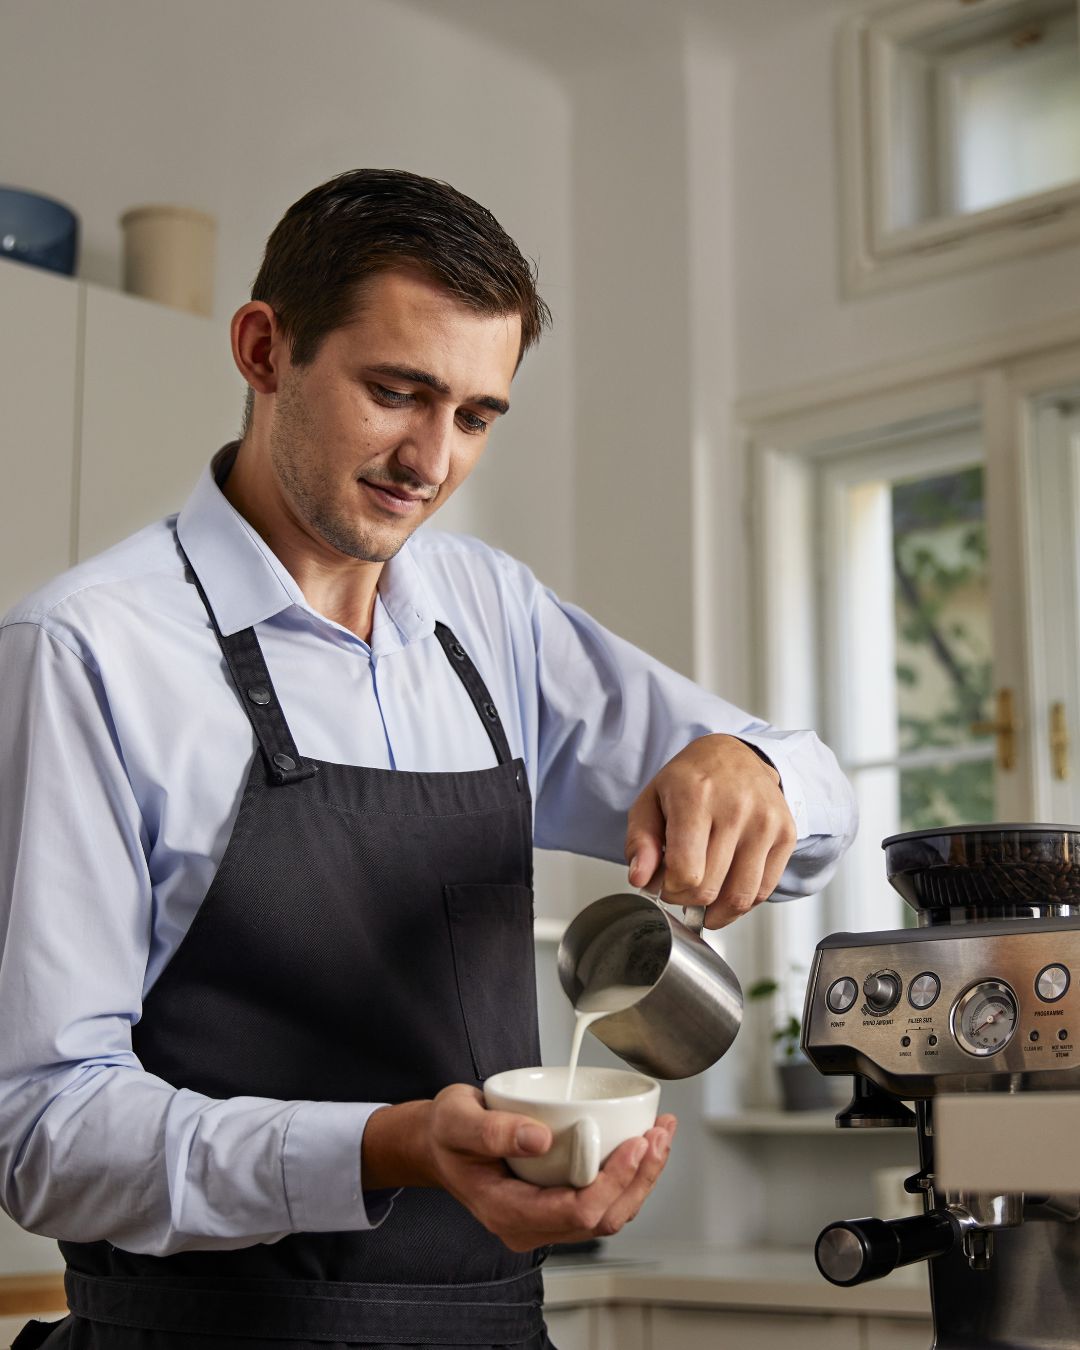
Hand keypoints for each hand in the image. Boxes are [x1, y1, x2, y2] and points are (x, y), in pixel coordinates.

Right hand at [363, 1086, 676, 1251]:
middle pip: (602, 1218)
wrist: (439, 1142)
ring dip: (641, 1178)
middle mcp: (530, 1225)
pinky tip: (642, 1144)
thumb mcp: (458, 1120)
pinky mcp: (556, 1204)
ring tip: (661, 1135)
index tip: (634, 1145)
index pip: (575, 1210)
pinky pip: (602, 1201)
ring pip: (608, 1215)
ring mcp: (545, 1219)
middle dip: (639, 1179)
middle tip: (659, 1135)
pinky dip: (628, 1176)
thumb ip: (492, 1131)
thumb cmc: (447, 1132)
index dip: (611, 1182)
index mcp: (506, 1210)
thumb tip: (539, 1138)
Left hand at [625, 732, 795, 928]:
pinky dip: (742, 902)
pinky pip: (764, 890)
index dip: (669, 890)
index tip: (664, 883)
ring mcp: (766, 822)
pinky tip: (727, 890)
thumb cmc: (689, 781)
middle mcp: (736, 808)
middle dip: (688, 898)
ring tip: (704, 896)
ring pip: (740, 897)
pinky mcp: (786, 834)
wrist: (735, 756)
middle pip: (710, 889)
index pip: (685, 872)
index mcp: (695, 796)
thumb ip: (640, 842)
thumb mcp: (650, 802)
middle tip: (681, 885)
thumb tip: (640, 879)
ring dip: (716, 910)